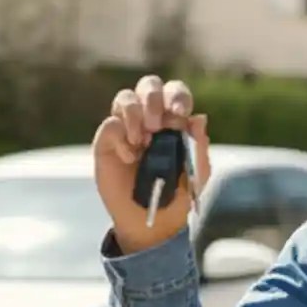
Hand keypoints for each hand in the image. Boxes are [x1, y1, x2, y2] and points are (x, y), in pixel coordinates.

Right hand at [92, 75, 210, 253]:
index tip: (179, 113)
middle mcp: (149, 118)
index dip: (177, 96)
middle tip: (158, 124)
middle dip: (154, 98)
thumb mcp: (197, 174)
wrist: (152, 222)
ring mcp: (126, 128)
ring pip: (125, 97)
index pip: (175, 92)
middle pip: (149, 84)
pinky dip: (121, 138)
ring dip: (135, 114)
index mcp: (174, 121)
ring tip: (143, 142)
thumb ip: (199, 145)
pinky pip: (110, 125)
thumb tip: (199, 118)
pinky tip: (130, 158)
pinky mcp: (107, 143)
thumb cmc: (177, 195)